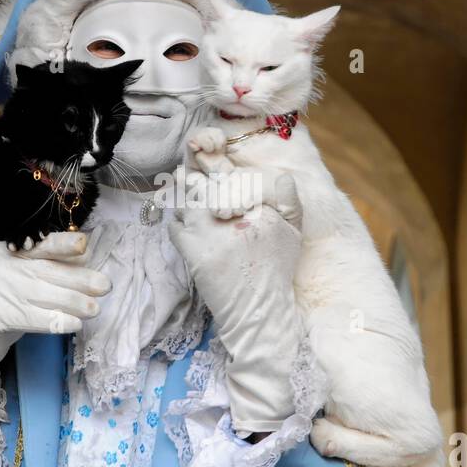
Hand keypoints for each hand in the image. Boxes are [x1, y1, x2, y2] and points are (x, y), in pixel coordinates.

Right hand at [0, 233, 110, 448]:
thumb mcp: (22, 278)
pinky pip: (33, 318)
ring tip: (95, 308)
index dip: (61, 244)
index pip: (38, 244)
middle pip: (45, 270)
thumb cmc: (5, 302)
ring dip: (74, 302)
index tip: (84, 245)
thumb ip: (46, 268)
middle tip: (105, 286)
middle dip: (78, 278)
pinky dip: (57, 321)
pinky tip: (75, 324)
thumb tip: (87, 261)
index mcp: (7, 250)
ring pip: (43, 294)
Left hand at [168, 171, 304, 434]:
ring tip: (177, 185)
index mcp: (262, 213)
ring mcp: (213, 238)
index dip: (212, 162)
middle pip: (204, 185)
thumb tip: (282, 174)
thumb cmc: (275, 272)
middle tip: (185, 166)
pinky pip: (175, 226)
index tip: (203, 152)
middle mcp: (238, 222)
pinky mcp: (195, 255)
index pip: (231, 176)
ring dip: (179, 192)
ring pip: (186, 202)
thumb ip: (288, 200)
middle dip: (191, 173)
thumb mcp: (293, 234)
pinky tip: (178, 216)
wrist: (259, 314)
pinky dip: (174, 219)